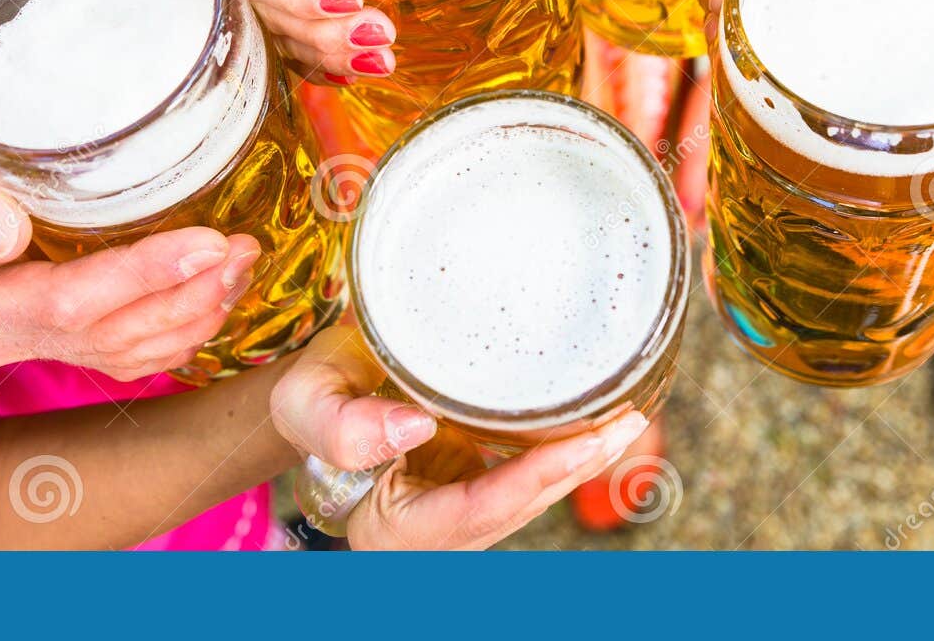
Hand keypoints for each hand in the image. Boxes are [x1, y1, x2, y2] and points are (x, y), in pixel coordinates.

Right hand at [0, 78, 260, 377]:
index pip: (59, 304)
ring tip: (244, 261)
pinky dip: (184, 328)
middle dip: (187, 296)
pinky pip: (129, 355)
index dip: (139, 279)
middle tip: (244, 247)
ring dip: (197, 313)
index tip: (204, 242)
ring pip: (126, 351)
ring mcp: (29, 339)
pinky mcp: (61, 334)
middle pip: (106, 335)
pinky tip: (217, 290)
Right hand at [271, 328, 647, 549]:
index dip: (535, 479)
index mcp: (396, 530)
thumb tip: (418, 422)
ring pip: (531, 495)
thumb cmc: (310, 402)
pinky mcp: (475, 484)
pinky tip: (596, 417)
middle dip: (577, 468)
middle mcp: (439, 533)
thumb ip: (345, 426)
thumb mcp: (307, 402)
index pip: (480, 510)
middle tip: (626, 423)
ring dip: (581, 459)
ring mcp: (461, 513)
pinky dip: (563, 447)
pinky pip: (528, 473)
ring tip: (626, 416)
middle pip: (520, 507)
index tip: (584, 443)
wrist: (315, 400)